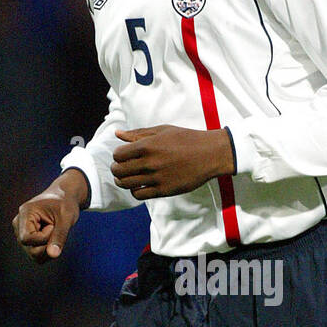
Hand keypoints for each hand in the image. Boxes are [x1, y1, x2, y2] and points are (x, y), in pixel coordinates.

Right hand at [12, 169, 87, 261]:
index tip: (53, 226)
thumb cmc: (65, 204)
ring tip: (53, 231)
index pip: (26, 239)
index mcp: (25, 213)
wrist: (63, 198)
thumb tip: (53, 255)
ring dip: (49, 248)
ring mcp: (21, 233)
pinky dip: (48, 250)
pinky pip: (37, 256)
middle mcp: (18, 224)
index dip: (43, 238)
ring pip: (34, 255)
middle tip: (56, 229)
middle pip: (30, 249)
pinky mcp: (27, 241)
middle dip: (48, 244)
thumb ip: (59, 236)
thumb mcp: (66, 218)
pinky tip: (52, 237)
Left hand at [111, 125, 234, 198]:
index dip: (117, 156)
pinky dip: (135, 191)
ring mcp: (156, 178)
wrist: (210, 154)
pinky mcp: (164, 190)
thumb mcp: (162, 131)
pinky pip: (139, 195)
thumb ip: (138, 134)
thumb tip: (117, 134)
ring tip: (127, 178)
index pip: (118, 155)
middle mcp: (150, 162)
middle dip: (116, 169)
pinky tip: (139, 186)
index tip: (122, 156)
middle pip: (119, 170)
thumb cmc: (186, 139)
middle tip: (120, 168)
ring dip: (122, 181)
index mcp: (147, 145)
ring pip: (126, 184)